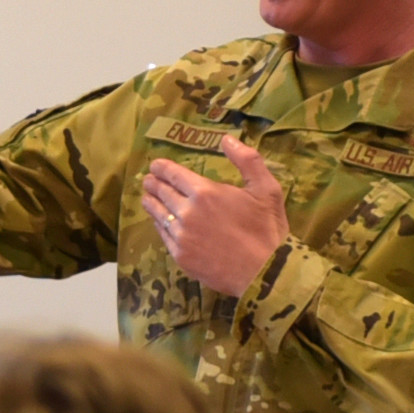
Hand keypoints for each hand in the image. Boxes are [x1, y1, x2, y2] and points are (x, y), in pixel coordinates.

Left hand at [144, 136, 292, 296]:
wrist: (264, 274)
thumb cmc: (267, 229)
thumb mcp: (266, 189)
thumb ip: (247, 160)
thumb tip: (227, 138)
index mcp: (205, 192)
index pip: (174, 174)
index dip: (162, 168)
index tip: (155, 165)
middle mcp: (187, 212)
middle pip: (162, 193)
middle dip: (153, 184)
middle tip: (147, 180)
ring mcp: (181, 236)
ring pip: (158, 215)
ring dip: (151, 203)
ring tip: (146, 198)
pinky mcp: (181, 256)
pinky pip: (164, 236)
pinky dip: (159, 225)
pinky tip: (159, 222)